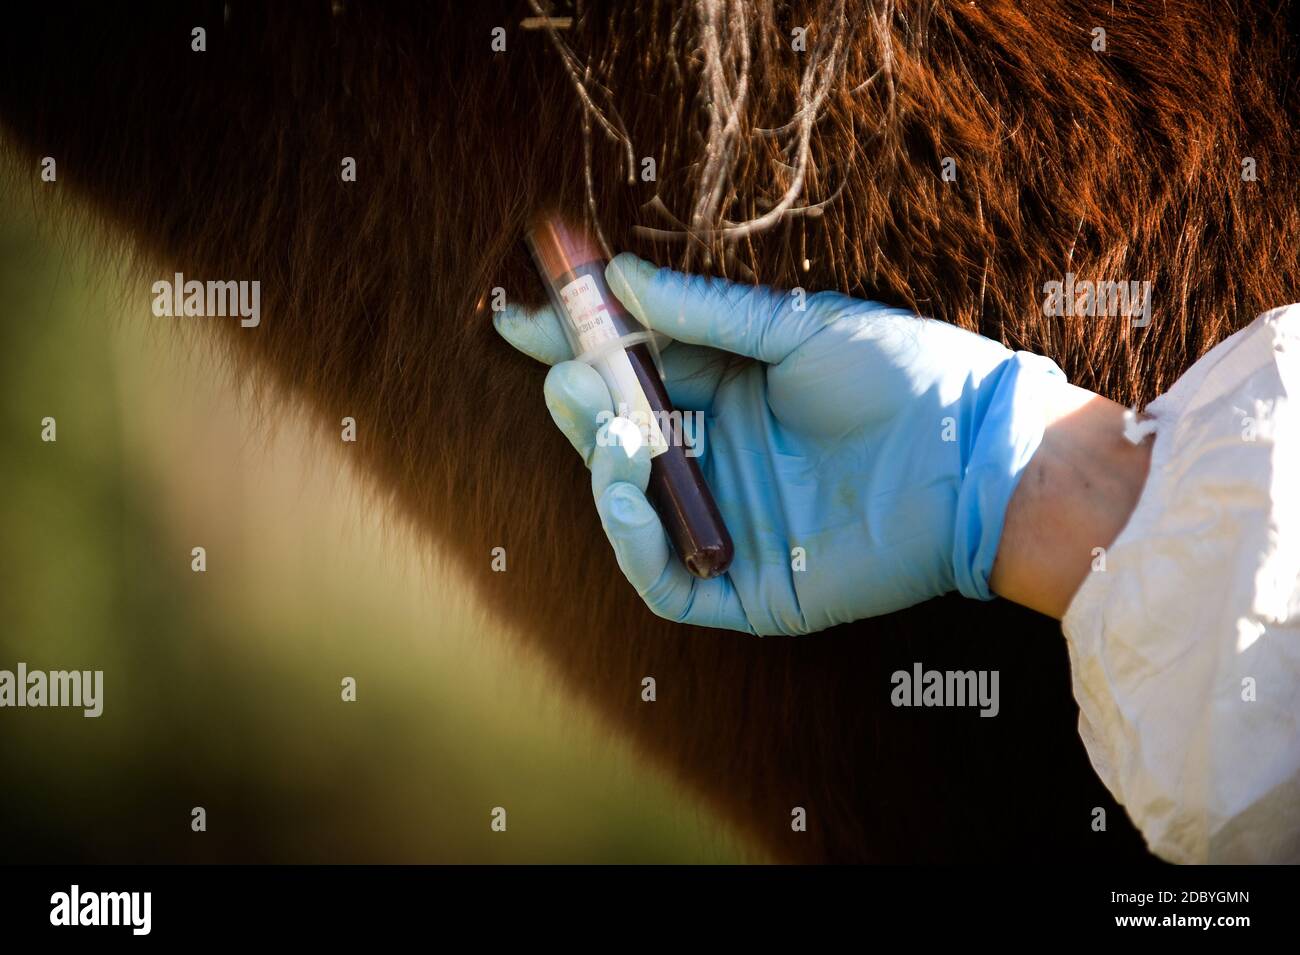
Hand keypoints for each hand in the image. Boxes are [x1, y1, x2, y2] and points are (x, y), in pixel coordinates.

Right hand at [495, 254, 1064, 634]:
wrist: (977, 451)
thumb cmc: (902, 376)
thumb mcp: (793, 328)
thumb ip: (705, 314)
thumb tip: (620, 277)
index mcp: (730, 399)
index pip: (632, 378)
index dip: (576, 351)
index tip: (525, 318)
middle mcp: (723, 462)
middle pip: (621, 440)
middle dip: (582, 405)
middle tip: (567, 371)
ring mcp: (733, 526)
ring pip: (632, 510)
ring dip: (602, 466)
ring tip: (611, 423)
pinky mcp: (750, 587)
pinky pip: (666, 580)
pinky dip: (635, 539)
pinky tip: (628, 485)